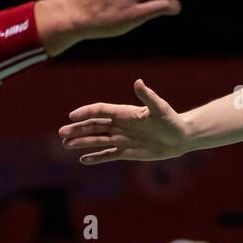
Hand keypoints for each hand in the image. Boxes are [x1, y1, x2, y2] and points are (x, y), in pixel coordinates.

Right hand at [59, 79, 188, 163]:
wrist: (180, 137)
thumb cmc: (171, 120)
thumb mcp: (160, 108)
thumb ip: (148, 96)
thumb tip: (138, 82)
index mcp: (125, 113)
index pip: (101, 111)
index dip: (86, 112)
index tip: (73, 116)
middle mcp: (120, 125)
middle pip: (94, 126)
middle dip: (78, 129)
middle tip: (61, 133)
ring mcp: (122, 139)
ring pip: (97, 140)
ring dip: (82, 142)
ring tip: (66, 144)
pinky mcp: (127, 152)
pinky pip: (108, 155)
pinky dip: (96, 158)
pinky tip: (83, 160)